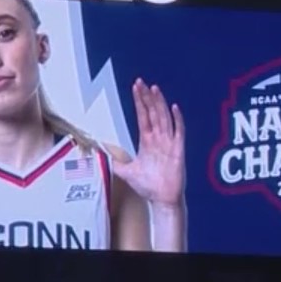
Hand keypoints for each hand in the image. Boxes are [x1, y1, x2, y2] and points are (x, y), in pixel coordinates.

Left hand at [113, 78, 184, 207]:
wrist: (162, 199)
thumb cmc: (149, 186)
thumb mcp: (127, 172)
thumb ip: (115, 162)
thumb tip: (101, 154)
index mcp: (148, 141)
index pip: (143, 116)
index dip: (139, 102)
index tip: (136, 88)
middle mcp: (158, 139)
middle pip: (153, 113)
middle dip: (147, 98)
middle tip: (142, 83)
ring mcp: (169, 143)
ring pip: (164, 118)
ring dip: (159, 103)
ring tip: (154, 89)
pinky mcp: (177, 150)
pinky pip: (178, 132)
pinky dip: (177, 120)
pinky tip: (173, 107)